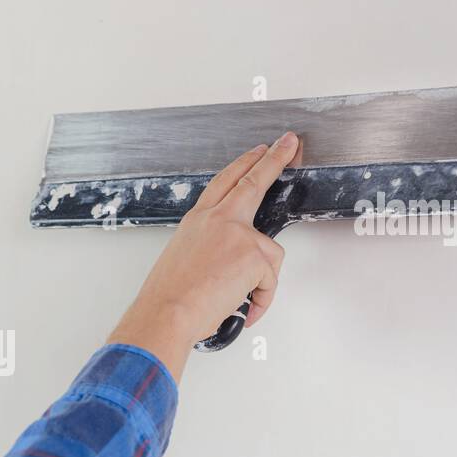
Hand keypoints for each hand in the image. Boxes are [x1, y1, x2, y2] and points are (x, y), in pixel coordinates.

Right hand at [106, 131, 299, 380]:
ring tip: (235, 297)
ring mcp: (239, 234)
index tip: (259, 151)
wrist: (167, 312)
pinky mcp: (255, 255)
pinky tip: (243, 308)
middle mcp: (218, 219)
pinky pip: (270, 281)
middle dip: (274, 160)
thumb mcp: (183, 257)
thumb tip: (229, 259)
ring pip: (269, 253)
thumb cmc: (168, 296)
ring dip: (260, 279)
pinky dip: (261, 299)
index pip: (225, 182)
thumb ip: (210, 246)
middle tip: (289, 143)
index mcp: (198, 219)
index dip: (244, 164)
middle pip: (253, 181)